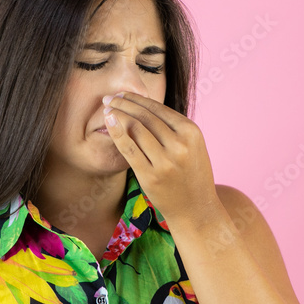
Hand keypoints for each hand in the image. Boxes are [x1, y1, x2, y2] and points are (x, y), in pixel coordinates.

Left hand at [101, 91, 221, 228]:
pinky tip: (108, 123)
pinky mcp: (150, 176)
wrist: (196, 209)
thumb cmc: (192, 176)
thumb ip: (174, 128)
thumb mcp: (192, 146)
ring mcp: (165, 162)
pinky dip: (116, 133)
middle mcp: (179, 144)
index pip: (158, 108)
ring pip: (135, 129)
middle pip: (145, 116)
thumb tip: (144, 106)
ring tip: (106, 110)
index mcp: (191, 132)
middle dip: (123, 103)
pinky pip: (129, 149)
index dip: (137, 99)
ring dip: (118, 115)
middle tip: (108, 98)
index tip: (123, 94)